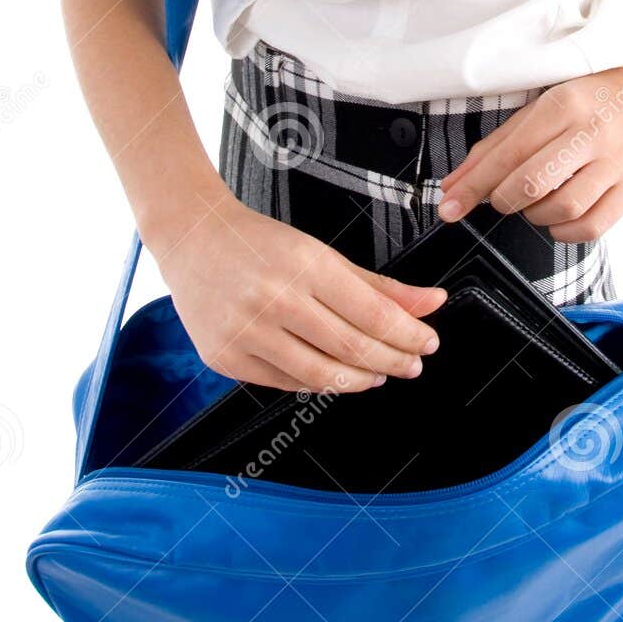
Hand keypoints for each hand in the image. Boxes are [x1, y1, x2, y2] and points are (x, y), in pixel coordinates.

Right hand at [149, 190, 447, 392]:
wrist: (192, 238)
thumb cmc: (257, 242)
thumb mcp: (322, 252)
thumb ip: (379, 284)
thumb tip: (430, 302)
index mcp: (304, 266)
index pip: (373, 314)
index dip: (408, 334)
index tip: (427, 341)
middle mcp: (274, 300)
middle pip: (351, 347)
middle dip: (393, 360)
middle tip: (412, 363)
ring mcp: (247, 332)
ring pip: (320, 374)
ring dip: (359, 379)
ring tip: (378, 373)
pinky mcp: (226, 358)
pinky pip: (285, 383)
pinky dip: (318, 382)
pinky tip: (336, 374)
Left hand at [435, 66, 622, 241]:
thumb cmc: (584, 101)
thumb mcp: (537, 109)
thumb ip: (494, 147)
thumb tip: (453, 187)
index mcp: (562, 106)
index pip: (509, 153)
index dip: (474, 185)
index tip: (449, 207)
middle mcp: (591, 134)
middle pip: (534, 182)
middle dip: (504, 199)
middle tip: (501, 198)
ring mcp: (616, 164)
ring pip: (564, 208)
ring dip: (534, 215)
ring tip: (533, 202)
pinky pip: (591, 228)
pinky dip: (563, 231)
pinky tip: (556, 217)